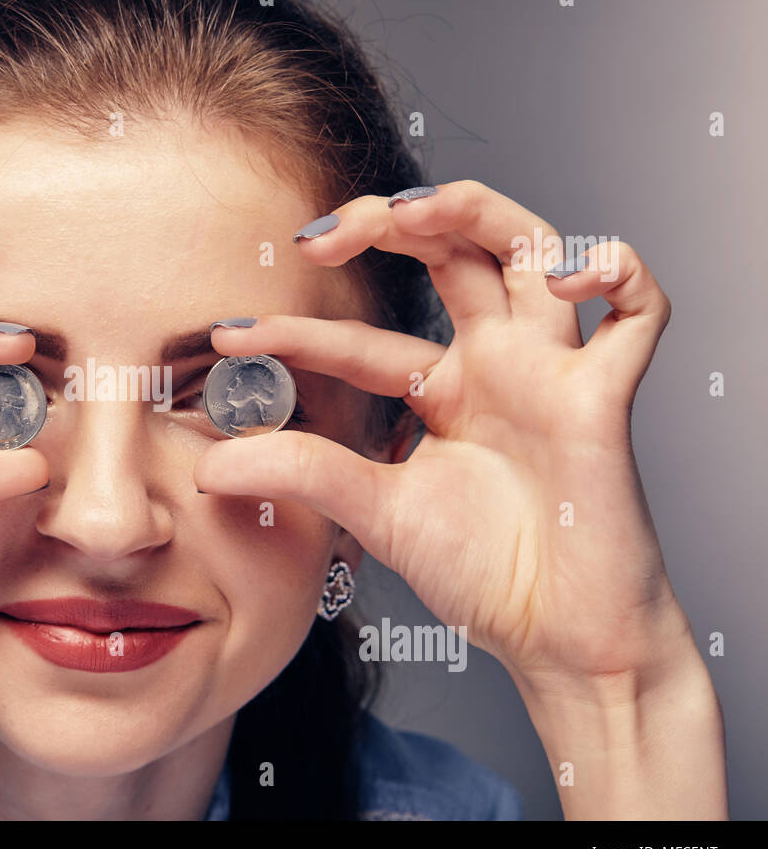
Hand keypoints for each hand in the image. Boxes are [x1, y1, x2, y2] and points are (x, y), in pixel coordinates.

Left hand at [196, 180, 682, 685]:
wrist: (559, 639)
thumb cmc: (484, 573)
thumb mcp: (374, 512)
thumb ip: (302, 474)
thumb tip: (208, 464)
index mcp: (444, 390)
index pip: (362, 339)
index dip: (296, 333)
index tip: (227, 338)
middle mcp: (498, 365)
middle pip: (454, 252)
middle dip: (388, 223)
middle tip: (315, 238)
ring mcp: (551, 371)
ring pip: (533, 248)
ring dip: (476, 210)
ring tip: (413, 211)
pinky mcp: (605, 395)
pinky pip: (640, 311)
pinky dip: (620, 269)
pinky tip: (569, 270)